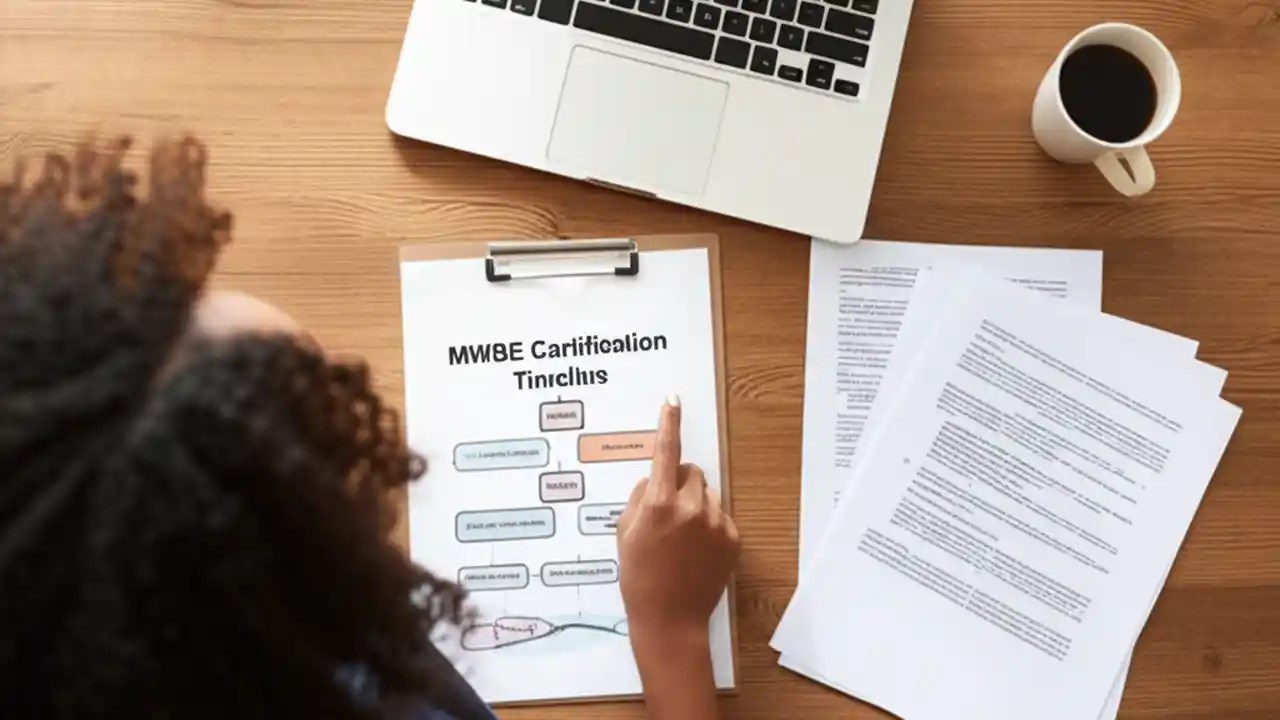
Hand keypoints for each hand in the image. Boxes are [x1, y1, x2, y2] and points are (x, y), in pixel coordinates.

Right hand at [617, 395, 739, 719]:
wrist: (669, 620)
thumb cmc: (639, 577)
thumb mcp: (625, 533)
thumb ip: (640, 498)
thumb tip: (656, 479)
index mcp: (659, 503)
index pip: (665, 452)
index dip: (668, 423)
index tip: (673, 401)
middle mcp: (690, 507)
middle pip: (691, 471)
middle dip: (679, 482)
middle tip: (666, 511)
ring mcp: (715, 523)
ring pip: (706, 494)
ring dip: (695, 504)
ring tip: (680, 539)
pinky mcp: (732, 537)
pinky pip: (719, 516)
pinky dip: (708, 525)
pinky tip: (695, 551)